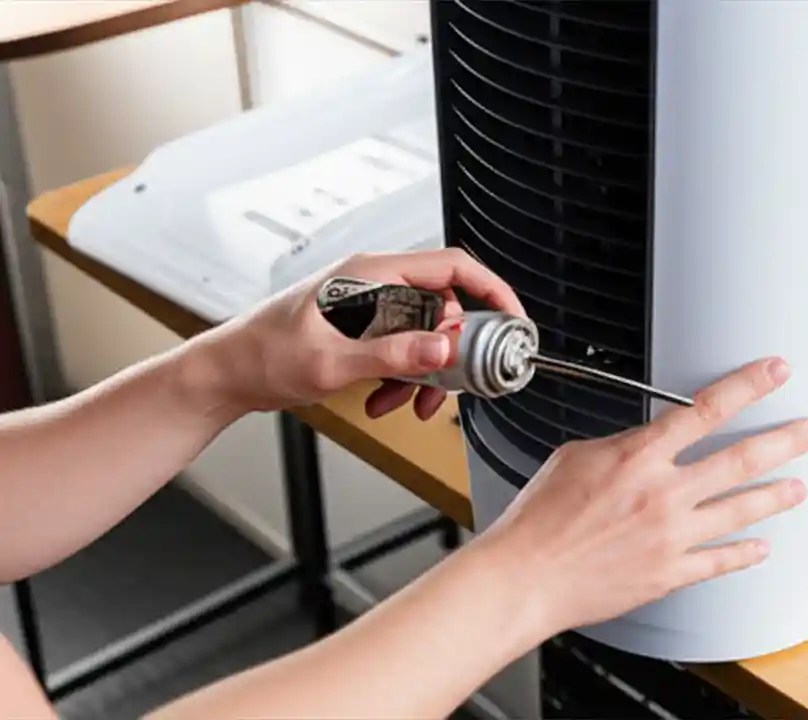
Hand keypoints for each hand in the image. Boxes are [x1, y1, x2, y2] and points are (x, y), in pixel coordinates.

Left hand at [192, 248, 524, 417]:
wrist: (227, 374)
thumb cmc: (262, 356)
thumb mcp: (332, 362)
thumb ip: (393, 353)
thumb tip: (443, 346)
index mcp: (371, 274)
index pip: (451, 266)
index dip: (490, 289)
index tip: (511, 319)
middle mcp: (374, 284)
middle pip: (443, 306)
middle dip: (453, 350)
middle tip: (453, 380)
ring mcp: (370, 307)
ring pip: (426, 334)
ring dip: (428, 371)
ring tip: (412, 401)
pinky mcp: (364, 330)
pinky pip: (405, 349)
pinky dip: (406, 377)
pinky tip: (389, 400)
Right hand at [470, 357, 807, 634]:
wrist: (526, 576)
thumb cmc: (540, 519)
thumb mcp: (576, 457)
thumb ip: (623, 445)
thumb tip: (648, 441)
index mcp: (639, 457)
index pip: (706, 410)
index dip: (748, 386)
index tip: (774, 373)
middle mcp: (663, 493)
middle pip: (740, 458)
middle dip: (785, 440)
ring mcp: (671, 535)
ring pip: (741, 508)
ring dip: (777, 494)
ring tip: (798, 487)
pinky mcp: (669, 573)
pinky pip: (720, 560)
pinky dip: (745, 553)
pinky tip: (761, 547)